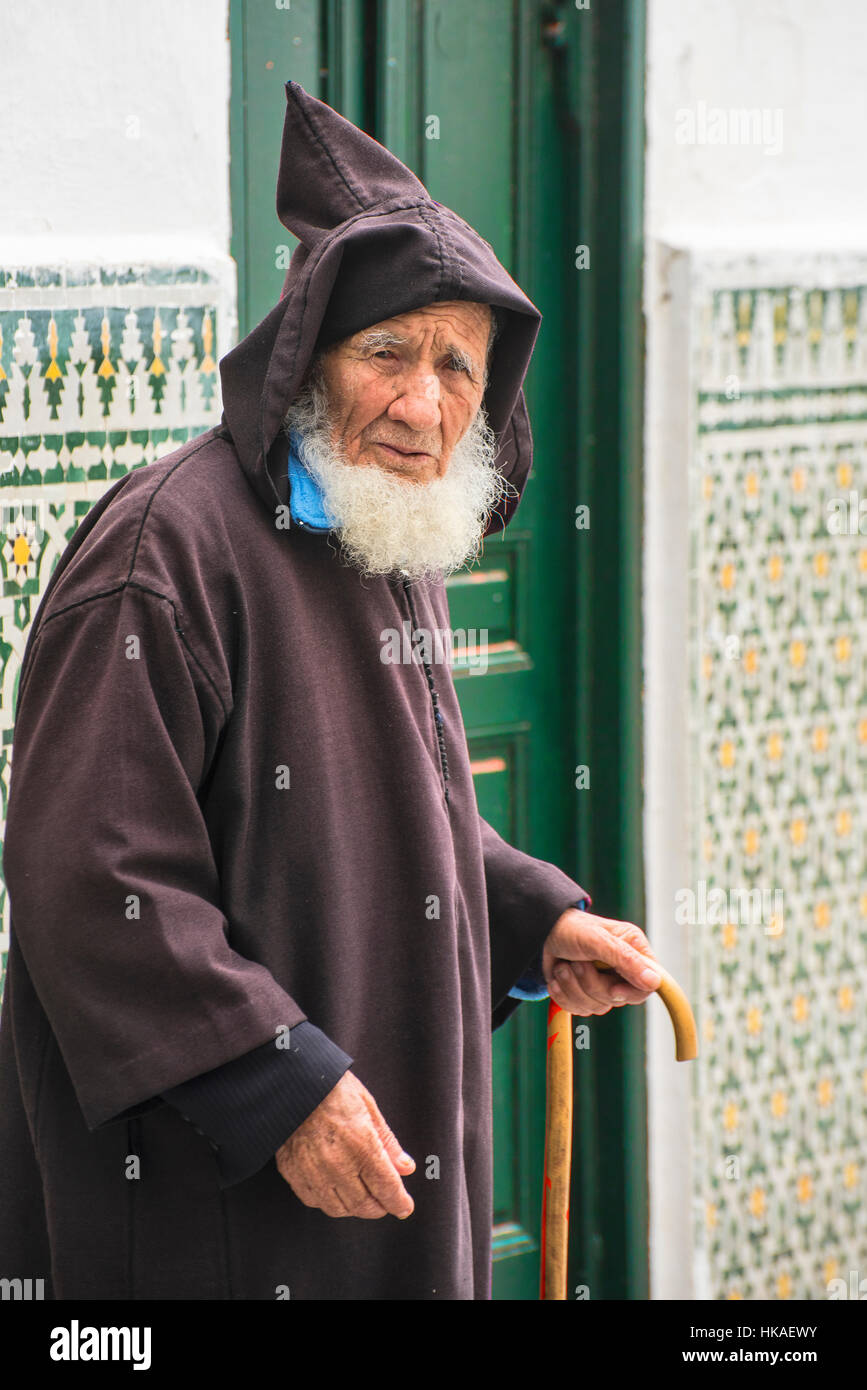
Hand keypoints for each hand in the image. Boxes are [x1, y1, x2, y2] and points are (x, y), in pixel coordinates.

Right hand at [275, 1070, 415, 1219]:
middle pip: (363, 1204)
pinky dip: (328, 1200)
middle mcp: (337, 1164)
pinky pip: (313, 1200)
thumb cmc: (333, 1088)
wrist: (292, 1080)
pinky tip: (335, 1189)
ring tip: (362, 1197)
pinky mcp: (292, 1172)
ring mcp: (312, 1171)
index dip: (399, 1202)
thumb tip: (406, 1168)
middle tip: (385, 1203)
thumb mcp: (368, 1106)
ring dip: (354, 1208)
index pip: (386, 1188)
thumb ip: (387, 1142)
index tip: (405, 1207)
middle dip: (379, 1207)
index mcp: (361, 1145)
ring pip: (338, 1208)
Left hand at [541, 907, 661, 1015]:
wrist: (539, 932)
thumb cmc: (570, 928)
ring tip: (563, 966)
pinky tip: (557, 976)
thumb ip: (626, 960)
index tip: (613, 988)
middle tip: (576, 963)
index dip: (629, 992)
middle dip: (591, 985)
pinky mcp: (585, 992)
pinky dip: (564, 995)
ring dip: (573, 987)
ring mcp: (603, 981)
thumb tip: (654, 983)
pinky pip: (579, 1009)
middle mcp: (622, 968)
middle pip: (618, 999)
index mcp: (633, 950)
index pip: (646, 986)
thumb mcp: (597, 940)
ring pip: (597, 1006)